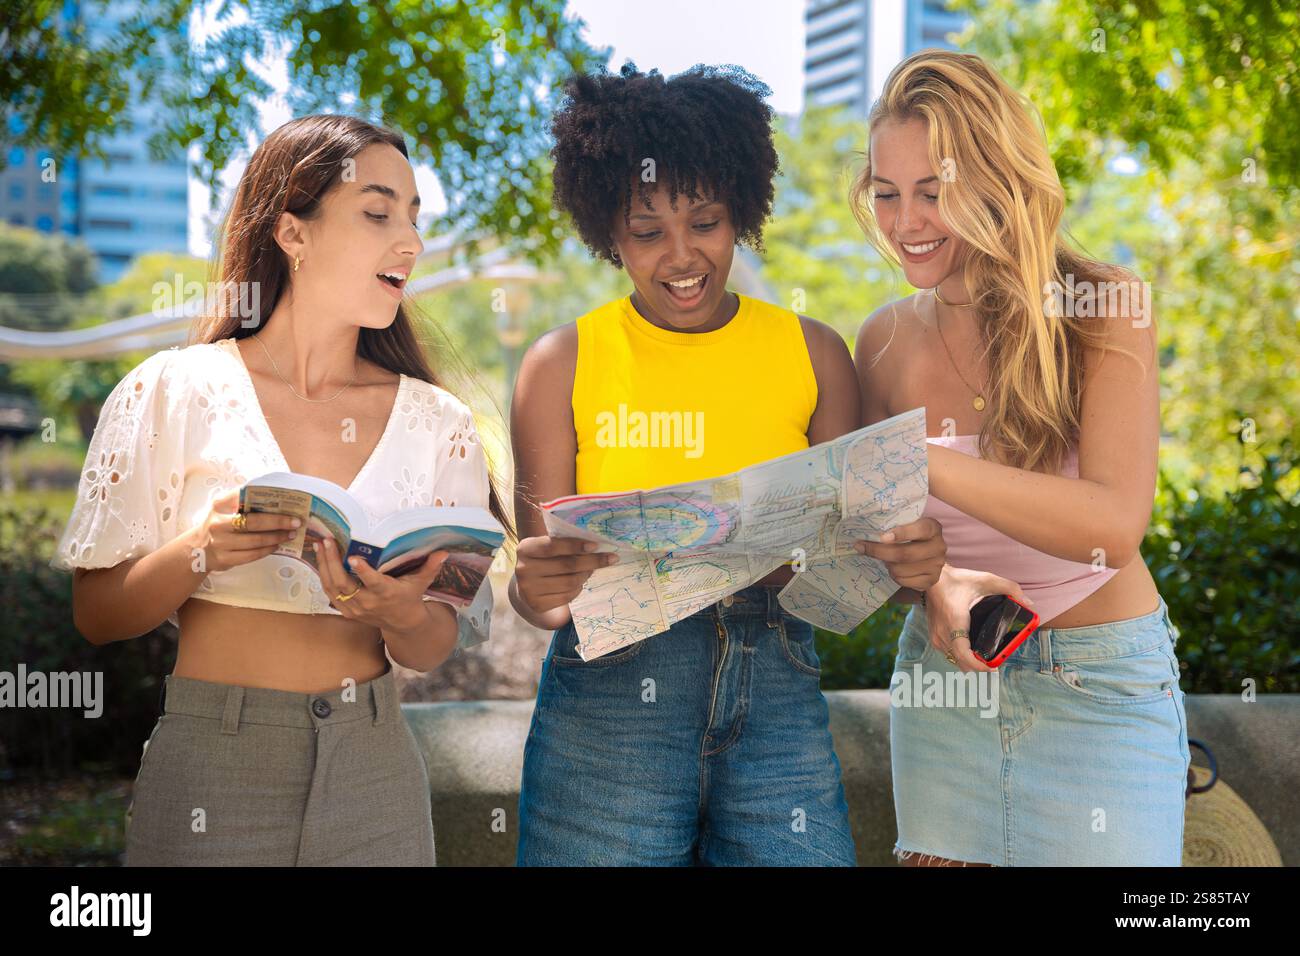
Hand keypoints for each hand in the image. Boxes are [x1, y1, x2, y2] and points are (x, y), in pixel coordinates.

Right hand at [186, 488, 300, 573]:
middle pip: (253, 522)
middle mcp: (217, 523)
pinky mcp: (224, 559)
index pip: (244, 498)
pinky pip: (251, 555)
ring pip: (255, 541)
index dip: (267, 499)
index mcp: (219, 505)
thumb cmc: (219, 524)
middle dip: (278, 522)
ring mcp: (220, 543)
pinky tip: (277, 545)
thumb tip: (275, 494)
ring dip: (276, 537)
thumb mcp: (224, 508)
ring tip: (290, 534)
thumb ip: (242, 500)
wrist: (198, 548)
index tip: (287, 502)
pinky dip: (267, 550)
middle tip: (296, 522)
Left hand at [314, 535, 449, 632]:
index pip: (373, 583)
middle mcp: (368, 602)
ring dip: (324, 566)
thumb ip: (430, 567)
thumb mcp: (421, 582)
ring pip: (333, 587)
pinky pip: (330, 593)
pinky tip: (320, 559)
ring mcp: (354, 608)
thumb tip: (443, 552)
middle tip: (327, 541)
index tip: (353, 558)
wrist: (402, 624)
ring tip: (320, 546)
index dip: (363, 571)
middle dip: (333, 562)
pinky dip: (323, 576)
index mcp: (387, 594)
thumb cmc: (410, 597)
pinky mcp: (346, 611)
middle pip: (344, 584)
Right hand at [513, 535, 617, 613]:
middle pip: (566, 565)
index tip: (595, 545)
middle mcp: (523, 569)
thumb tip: (595, 547)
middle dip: (592, 561)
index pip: (552, 546)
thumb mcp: (546, 547)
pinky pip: (567, 596)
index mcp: (525, 549)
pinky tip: (580, 582)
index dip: (575, 545)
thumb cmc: (543, 560)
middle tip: (610, 558)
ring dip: (586, 575)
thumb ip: (564, 544)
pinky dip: (578, 588)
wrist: (527, 584)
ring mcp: (529, 589)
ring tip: (592, 570)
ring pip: (569, 582)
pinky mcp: (537, 605)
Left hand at [857, 517, 945, 590]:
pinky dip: (894, 577)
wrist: (927, 557)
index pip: (920, 530)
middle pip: (905, 554)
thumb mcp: (905, 526)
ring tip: (885, 560)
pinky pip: (904, 581)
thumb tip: (863, 537)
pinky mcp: (932, 580)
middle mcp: (939, 546)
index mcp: (933, 527)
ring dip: (887, 565)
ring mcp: (937, 565)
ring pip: (901, 569)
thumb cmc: (910, 537)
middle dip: (879, 552)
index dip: (902, 533)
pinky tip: (894, 570)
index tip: (882, 537)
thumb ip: (891, 527)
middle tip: (862, 548)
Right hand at [921, 565, 1032, 672]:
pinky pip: (949, 653)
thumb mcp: (985, 579)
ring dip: (969, 661)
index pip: (963, 654)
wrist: (932, 578)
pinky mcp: (934, 636)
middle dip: (979, 665)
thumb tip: (1028, 602)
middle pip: (961, 661)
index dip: (979, 665)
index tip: (993, 667)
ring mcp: (936, 636)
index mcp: (955, 622)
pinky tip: (972, 649)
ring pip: (954, 659)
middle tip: (996, 661)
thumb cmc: (956, 579)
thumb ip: (1010, 588)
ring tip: (986, 656)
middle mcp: (943, 633)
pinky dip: (961, 656)